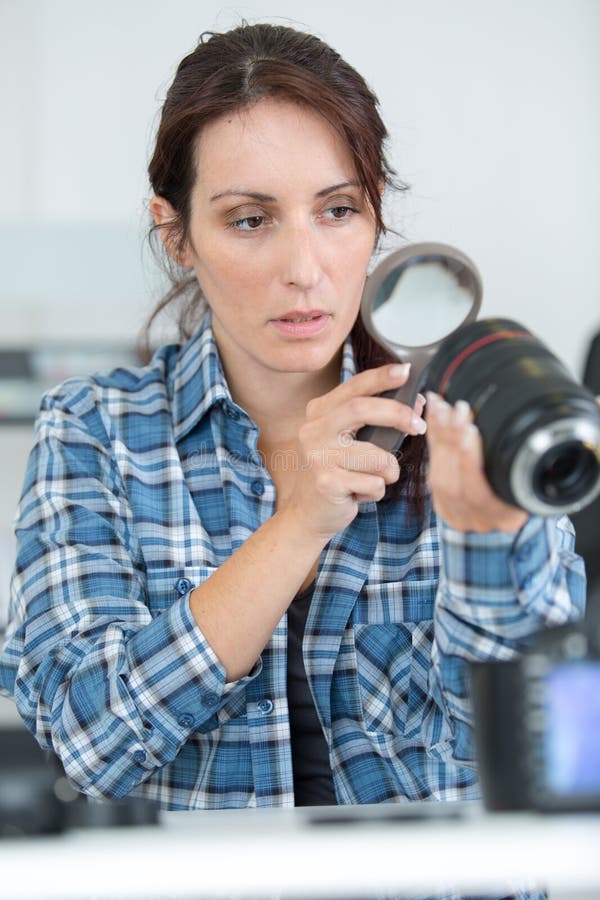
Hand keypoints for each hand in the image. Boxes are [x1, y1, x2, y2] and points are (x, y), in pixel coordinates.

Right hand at [285, 363, 426, 541]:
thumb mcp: (353, 442)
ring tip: (373, 480)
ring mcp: (318, 456)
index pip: (353, 388)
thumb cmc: (337, 474)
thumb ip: (379, 421)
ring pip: (378, 456)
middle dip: (397, 414)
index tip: (405, 371)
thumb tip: (418, 403)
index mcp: (319, 413)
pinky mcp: (327, 482)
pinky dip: (376, 492)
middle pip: (361, 409)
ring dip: (388, 472)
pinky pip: (374, 483)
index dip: (380, 377)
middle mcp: (313, 430)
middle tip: (419, 426)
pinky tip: (358, 495)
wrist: (308, 514)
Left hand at [425, 392, 527, 532]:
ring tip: (443, 407)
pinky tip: (434, 418)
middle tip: (457, 408)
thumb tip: (535, 434)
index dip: (470, 460)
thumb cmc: (527, 501)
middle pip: (453, 479)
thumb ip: (528, 469)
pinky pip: (431, 469)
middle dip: (453, 438)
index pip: (478, 492)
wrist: (509, 532)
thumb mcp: (534, 488)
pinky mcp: (440, 502)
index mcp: (502, 517)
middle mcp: (473, 519)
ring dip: (440, 436)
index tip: (470, 429)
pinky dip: (433, 441)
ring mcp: (453, 513)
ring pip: (439, 473)